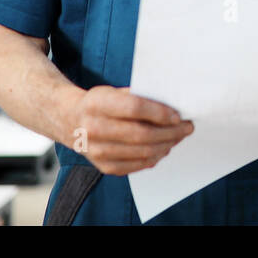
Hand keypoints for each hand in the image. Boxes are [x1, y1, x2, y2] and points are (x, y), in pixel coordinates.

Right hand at [68, 86, 193, 175]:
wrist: (71, 121)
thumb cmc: (100, 103)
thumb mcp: (113, 91)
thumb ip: (139, 98)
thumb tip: (172, 108)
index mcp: (97, 104)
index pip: (135, 108)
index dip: (160, 113)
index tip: (178, 115)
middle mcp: (93, 129)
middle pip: (141, 134)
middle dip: (170, 132)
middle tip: (187, 127)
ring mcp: (97, 151)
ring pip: (142, 152)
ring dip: (166, 145)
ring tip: (178, 137)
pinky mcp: (103, 166)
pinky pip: (136, 165)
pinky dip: (154, 157)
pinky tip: (163, 148)